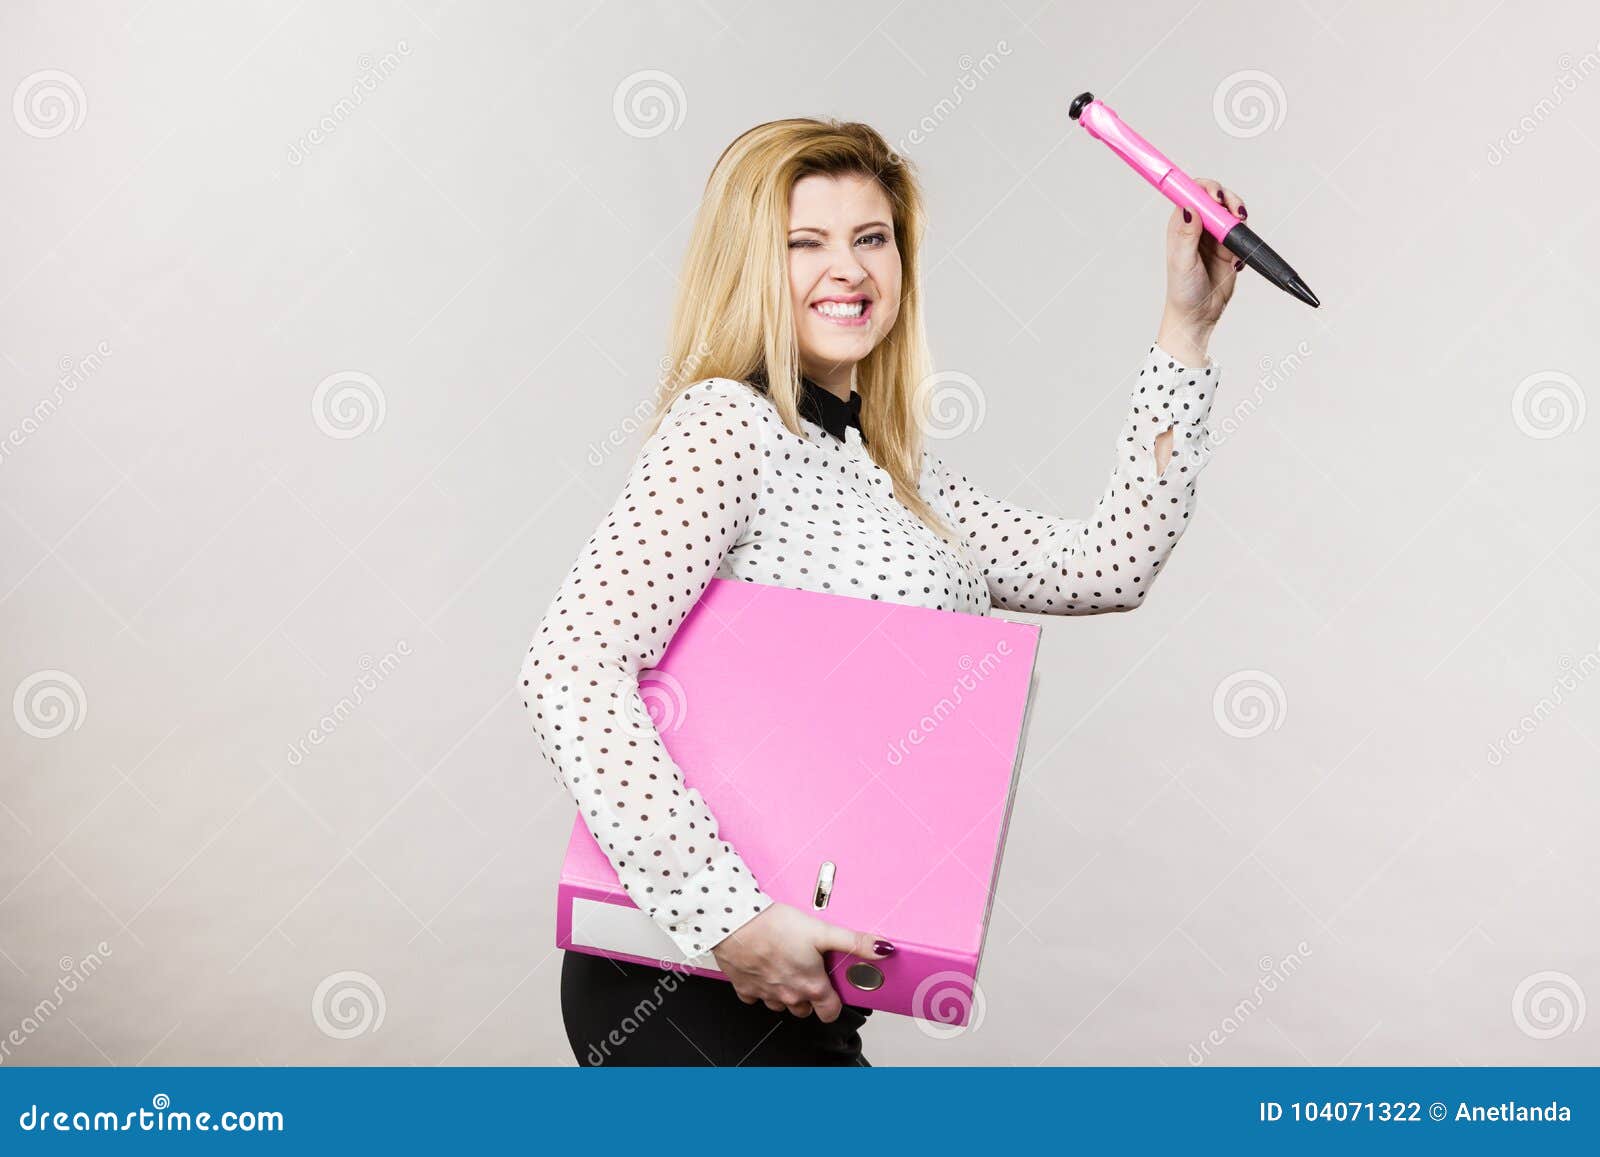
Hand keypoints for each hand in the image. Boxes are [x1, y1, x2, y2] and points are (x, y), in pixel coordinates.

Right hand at [709, 902, 892, 1022]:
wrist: (735, 923)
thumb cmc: (775, 926)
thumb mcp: (822, 931)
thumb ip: (854, 942)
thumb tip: (884, 950)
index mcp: (811, 985)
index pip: (830, 1012)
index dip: (834, 1004)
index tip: (834, 994)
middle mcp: (788, 995)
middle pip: (805, 1009)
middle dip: (809, 997)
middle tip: (808, 972)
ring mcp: (765, 994)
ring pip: (780, 1005)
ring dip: (785, 992)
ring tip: (785, 967)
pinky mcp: (744, 987)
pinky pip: (755, 997)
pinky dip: (760, 987)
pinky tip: (763, 969)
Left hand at [1159, 177, 1246, 362]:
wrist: (1199, 313)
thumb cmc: (1183, 290)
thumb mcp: (1182, 262)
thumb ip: (1186, 235)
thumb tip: (1190, 208)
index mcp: (1180, 225)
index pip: (1191, 193)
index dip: (1205, 189)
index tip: (1216, 199)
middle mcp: (1197, 226)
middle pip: (1215, 196)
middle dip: (1228, 199)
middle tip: (1235, 214)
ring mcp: (1214, 235)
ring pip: (1230, 211)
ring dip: (1238, 216)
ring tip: (1240, 228)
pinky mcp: (1229, 247)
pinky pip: (1241, 232)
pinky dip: (1244, 239)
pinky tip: (1237, 259)